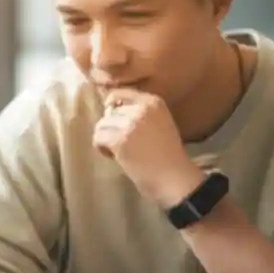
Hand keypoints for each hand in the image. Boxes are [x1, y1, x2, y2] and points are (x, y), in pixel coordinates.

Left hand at [92, 89, 205, 207]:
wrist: (175, 179)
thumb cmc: (168, 157)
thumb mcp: (160, 124)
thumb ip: (140, 114)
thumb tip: (109, 109)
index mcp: (154, 102)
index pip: (121, 93)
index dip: (113, 107)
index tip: (115, 122)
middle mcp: (142, 108)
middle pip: (110, 112)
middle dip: (112, 128)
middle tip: (123, 145)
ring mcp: (130, 124)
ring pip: (101, 125)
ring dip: (106, 139)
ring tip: (119, 152)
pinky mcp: (120, 140)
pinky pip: (98, 138)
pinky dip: (102, 148)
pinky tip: (114, 157)